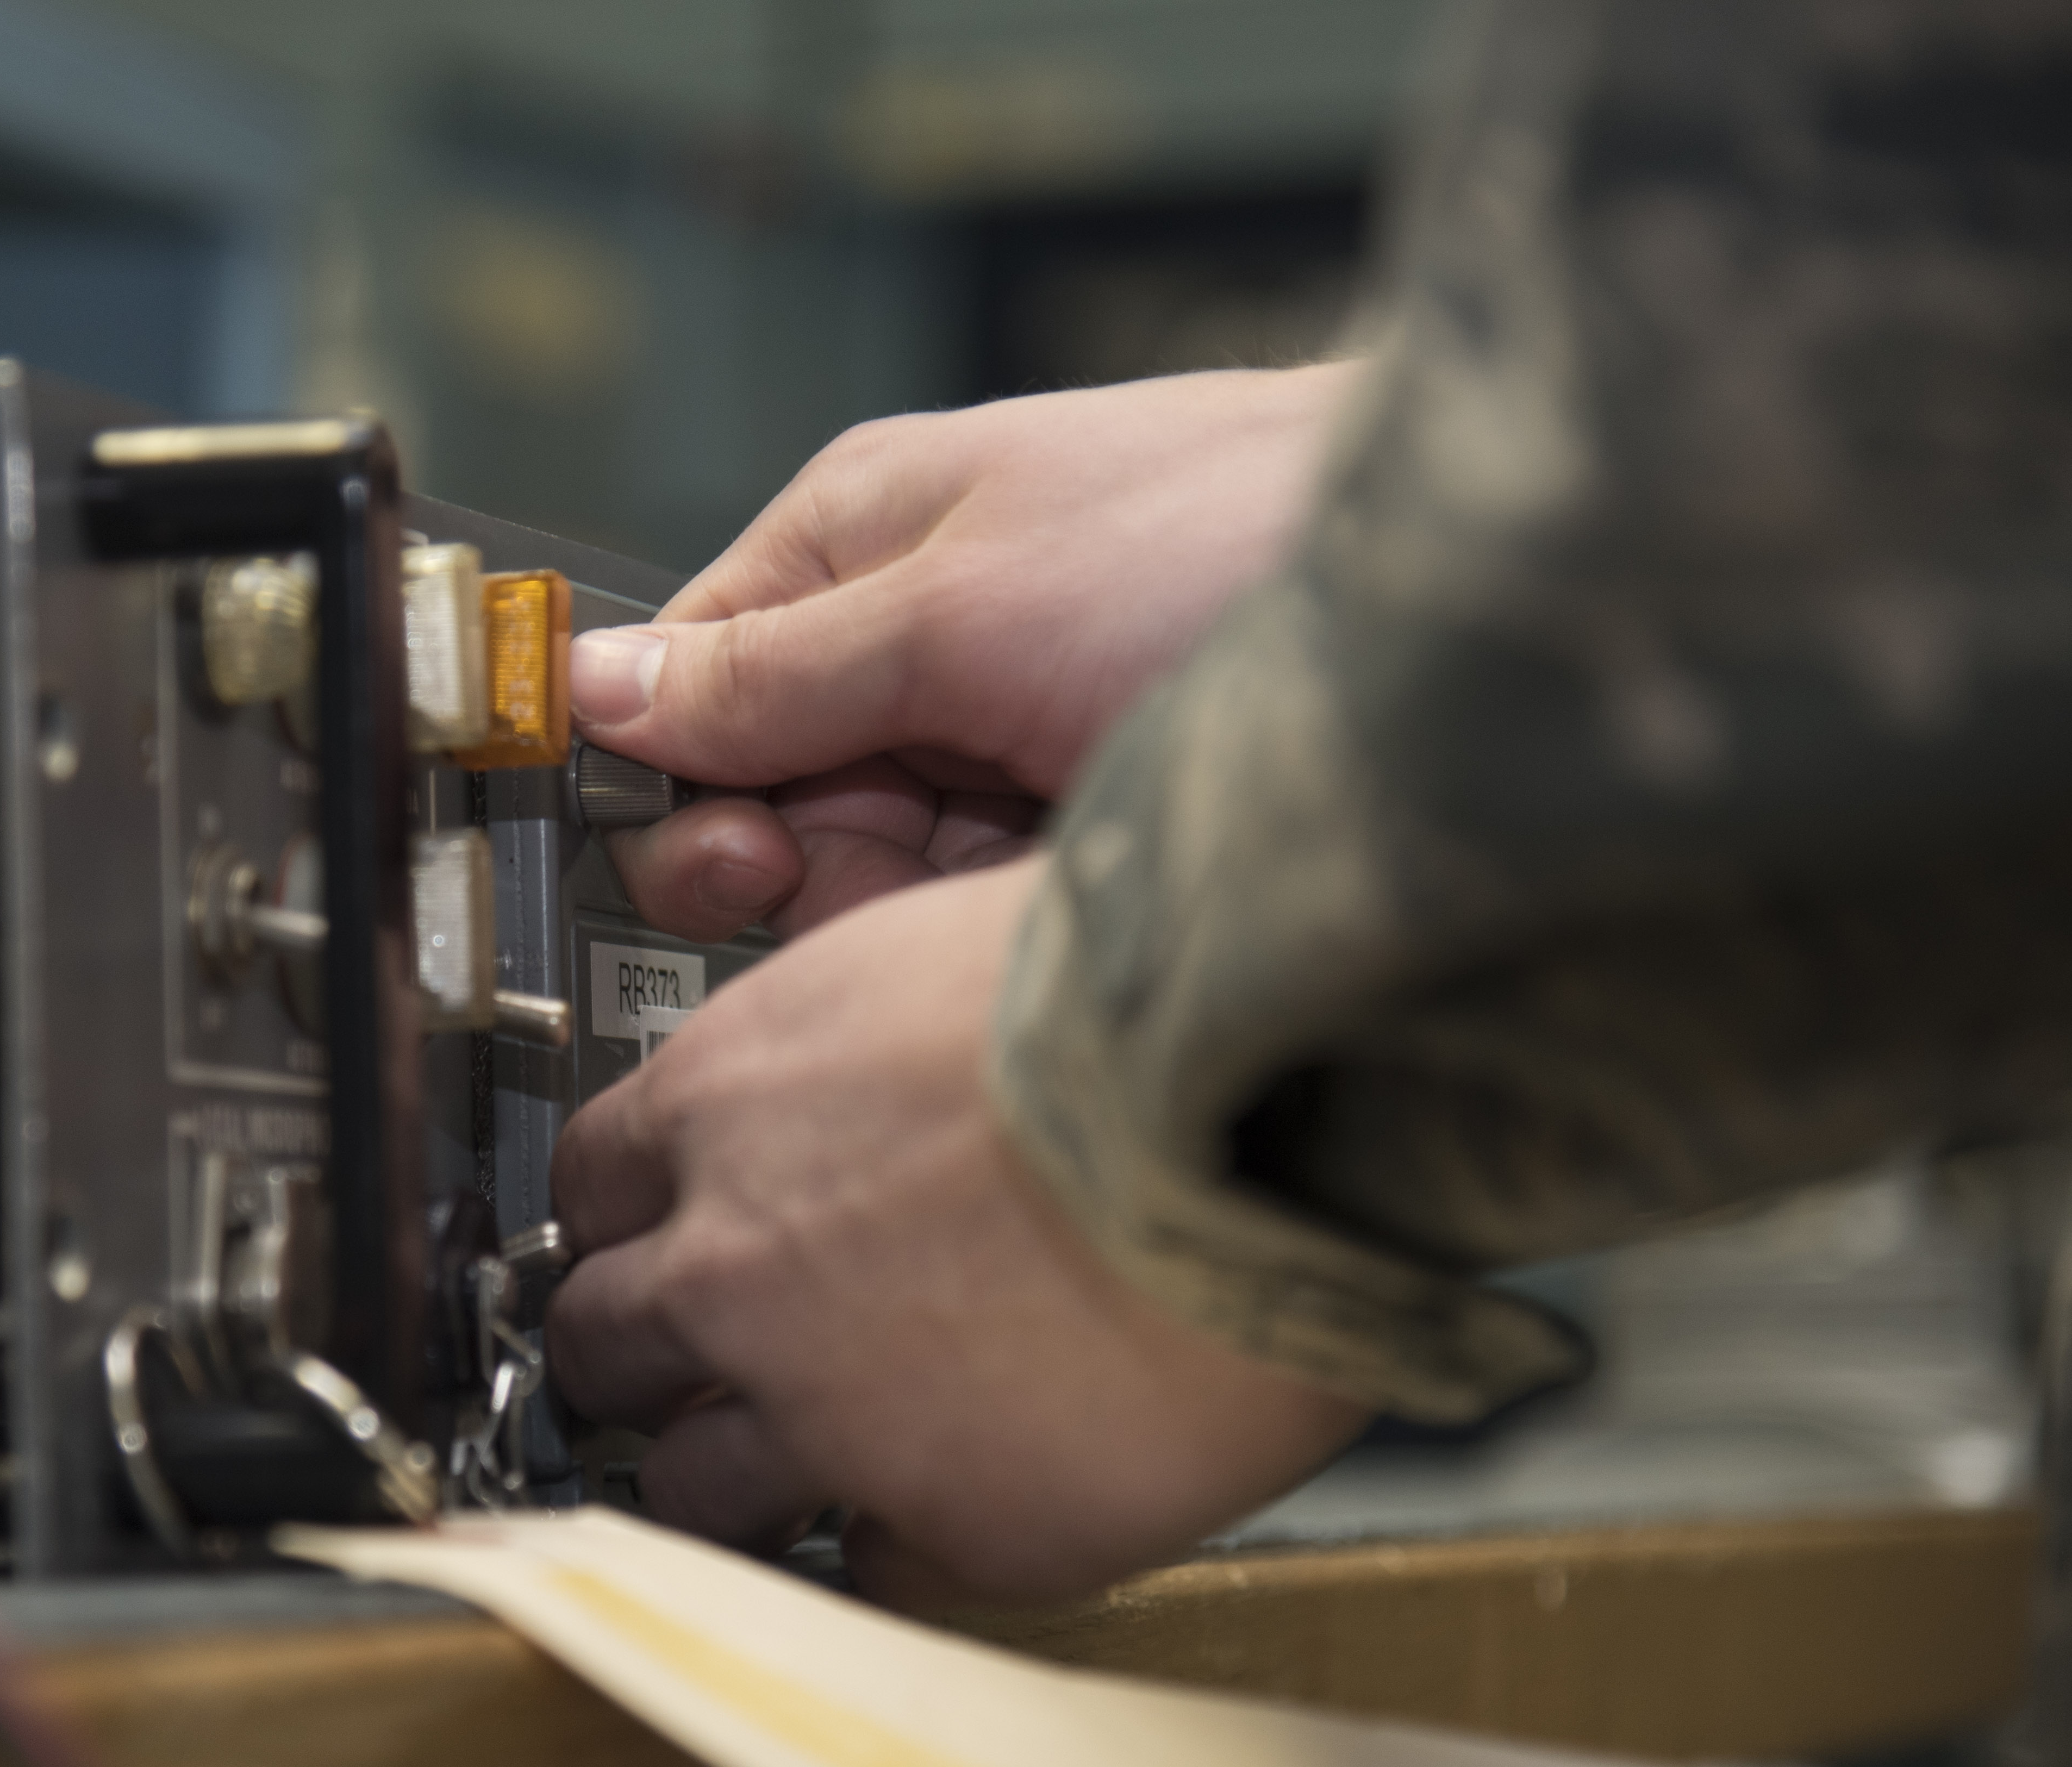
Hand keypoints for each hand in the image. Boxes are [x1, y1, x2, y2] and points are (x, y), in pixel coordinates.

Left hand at [546, 861, 1365, 1605]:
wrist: (1280, 1105)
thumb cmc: (1153, 993)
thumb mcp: (944, 951)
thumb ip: (862, 1045)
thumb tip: (874, 1082)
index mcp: (730, 1099)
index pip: (594, 1182)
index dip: (630, 1220)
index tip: (653, 1240)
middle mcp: (737, 1265)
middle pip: (604, 1342)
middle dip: (643, 1359)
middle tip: (693, 1373)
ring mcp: (824, 1411)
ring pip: (692, 1491)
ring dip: (734, 1484)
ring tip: (803, 1472)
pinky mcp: (942, 1523)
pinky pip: (872, 1569)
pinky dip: (901, 1545)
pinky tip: (955, 1510)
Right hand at [573, 362, 1359, 941]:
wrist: (1479, 613)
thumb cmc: (1231, 539)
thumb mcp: (961, 609)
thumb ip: (772, 670)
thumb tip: (592, 688)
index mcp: (856, 539)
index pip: (688, 680)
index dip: (680, 786)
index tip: (735, 863)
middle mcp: (914, 636)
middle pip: (765, 795)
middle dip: (803, 859)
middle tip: (863, 878)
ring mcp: (999, 733)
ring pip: (865, 872)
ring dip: (910, 900)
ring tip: (1007, 871)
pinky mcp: (1075, 821)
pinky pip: (965, 907)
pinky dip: (992, 922)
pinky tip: (1055, 901)